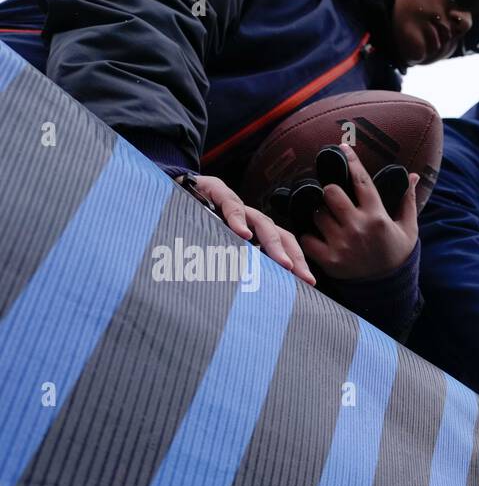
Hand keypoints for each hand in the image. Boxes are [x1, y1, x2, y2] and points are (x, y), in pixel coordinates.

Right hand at [181, 174, 314, 284]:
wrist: (163, 195)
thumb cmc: (189, 228)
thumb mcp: (215, 250)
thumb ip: (235, 265)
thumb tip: (254, 296)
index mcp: (252, 230)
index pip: (282, 244)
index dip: (296, 261)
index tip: (308, 283)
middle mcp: (247, 217)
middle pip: (280, 234)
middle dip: (293, 256)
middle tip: (300, 276)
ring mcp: (233, 203)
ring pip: (261, 221)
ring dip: (273, 244)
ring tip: (283, 264)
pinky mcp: (214, 190)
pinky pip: (230, 204)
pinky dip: (237, 220)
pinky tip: (243, 235)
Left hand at [299, 143, 418, 279]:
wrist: (388, 290)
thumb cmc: (397, 254)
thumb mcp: (407, 228)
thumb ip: (407, 201)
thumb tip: (413, 175)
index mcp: (377, 216)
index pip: (361, 180)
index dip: (351, 161)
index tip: (342, 147)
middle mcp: (358, 228)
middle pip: (330, 193)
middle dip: (330, 192)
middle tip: (333, 199)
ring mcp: (342, 244)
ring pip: (317, 214)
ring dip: (320, 214)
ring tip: (328, 220)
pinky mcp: (330, 260)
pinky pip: (308, 238)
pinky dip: (310, 236)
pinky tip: (319, 237)